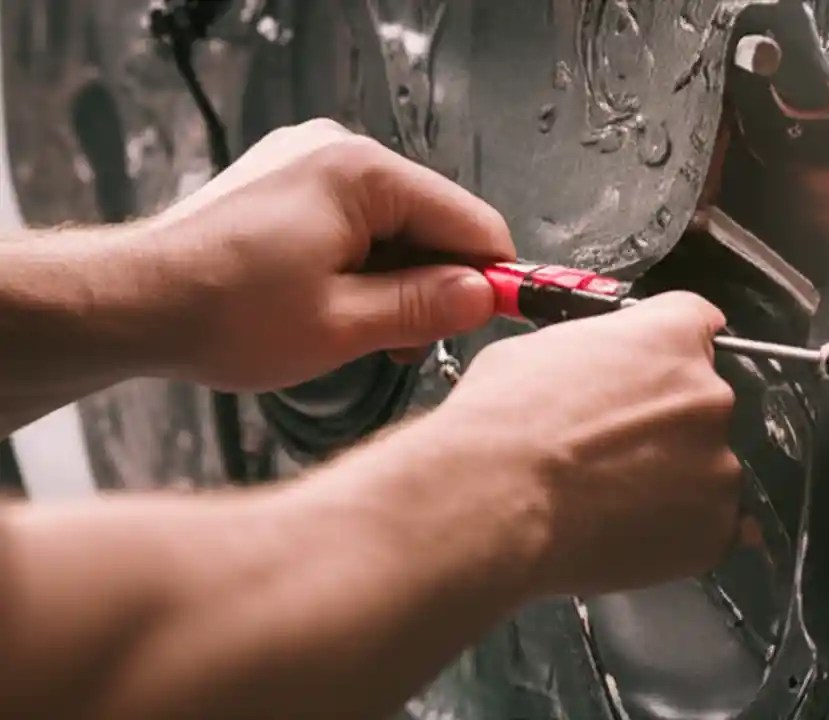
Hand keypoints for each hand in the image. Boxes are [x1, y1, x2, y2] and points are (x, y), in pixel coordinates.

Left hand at [147, 119, 514, 390]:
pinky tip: (335, 309)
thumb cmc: (220, 312)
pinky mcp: (287, 186)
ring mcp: (307, 165)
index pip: (469, 220)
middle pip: (431, 223)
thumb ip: (426, 306)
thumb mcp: (343, 325)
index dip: (493, 276)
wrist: (130, 304)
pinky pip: (353, 226)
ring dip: (393, 283)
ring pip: (392, 229)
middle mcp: (337, 154)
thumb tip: (484, 296)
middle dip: (433, 285)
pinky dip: (359, 269)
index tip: (505, 318)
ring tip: (360, 334)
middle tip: (410, 344)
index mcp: (361, 174)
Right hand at [430, 292, 742, 595]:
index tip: (649, 376)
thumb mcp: (541, 349)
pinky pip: (716, 527)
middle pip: (703, 403)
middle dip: (666, 424)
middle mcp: (709, 394)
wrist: (495, 500)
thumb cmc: (502, 422)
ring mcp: (718, 465)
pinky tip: (636, 533)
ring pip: (707, 468)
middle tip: (611, 450)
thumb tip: (593, 377)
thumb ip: (596, 356)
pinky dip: (684, 531)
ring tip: (610, 501)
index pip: (699, 325)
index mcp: (673, 335)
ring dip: (674, 480)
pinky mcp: (714, 528)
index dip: (668, 353)